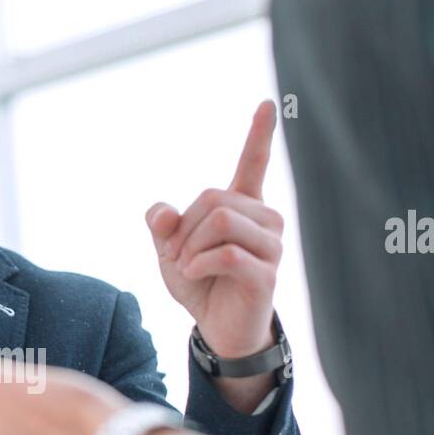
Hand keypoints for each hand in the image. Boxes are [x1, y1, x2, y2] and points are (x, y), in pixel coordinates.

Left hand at [145, 99, 282, 357]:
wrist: (217, 330)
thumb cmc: (200, 284)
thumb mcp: (170, 251)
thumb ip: (163, 225)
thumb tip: (162, 213)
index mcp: (243, 207)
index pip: (254, 164)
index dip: (259, 134)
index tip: (268, 104)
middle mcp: (264, 220)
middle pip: (213, 198)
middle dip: (183, 228)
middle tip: (176, 257)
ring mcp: (271, 245)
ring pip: (220, 221)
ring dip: (189, 247)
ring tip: (186, 267)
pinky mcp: (267, 272)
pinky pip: (225, 253)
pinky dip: (198, 263)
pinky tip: (193, 275)